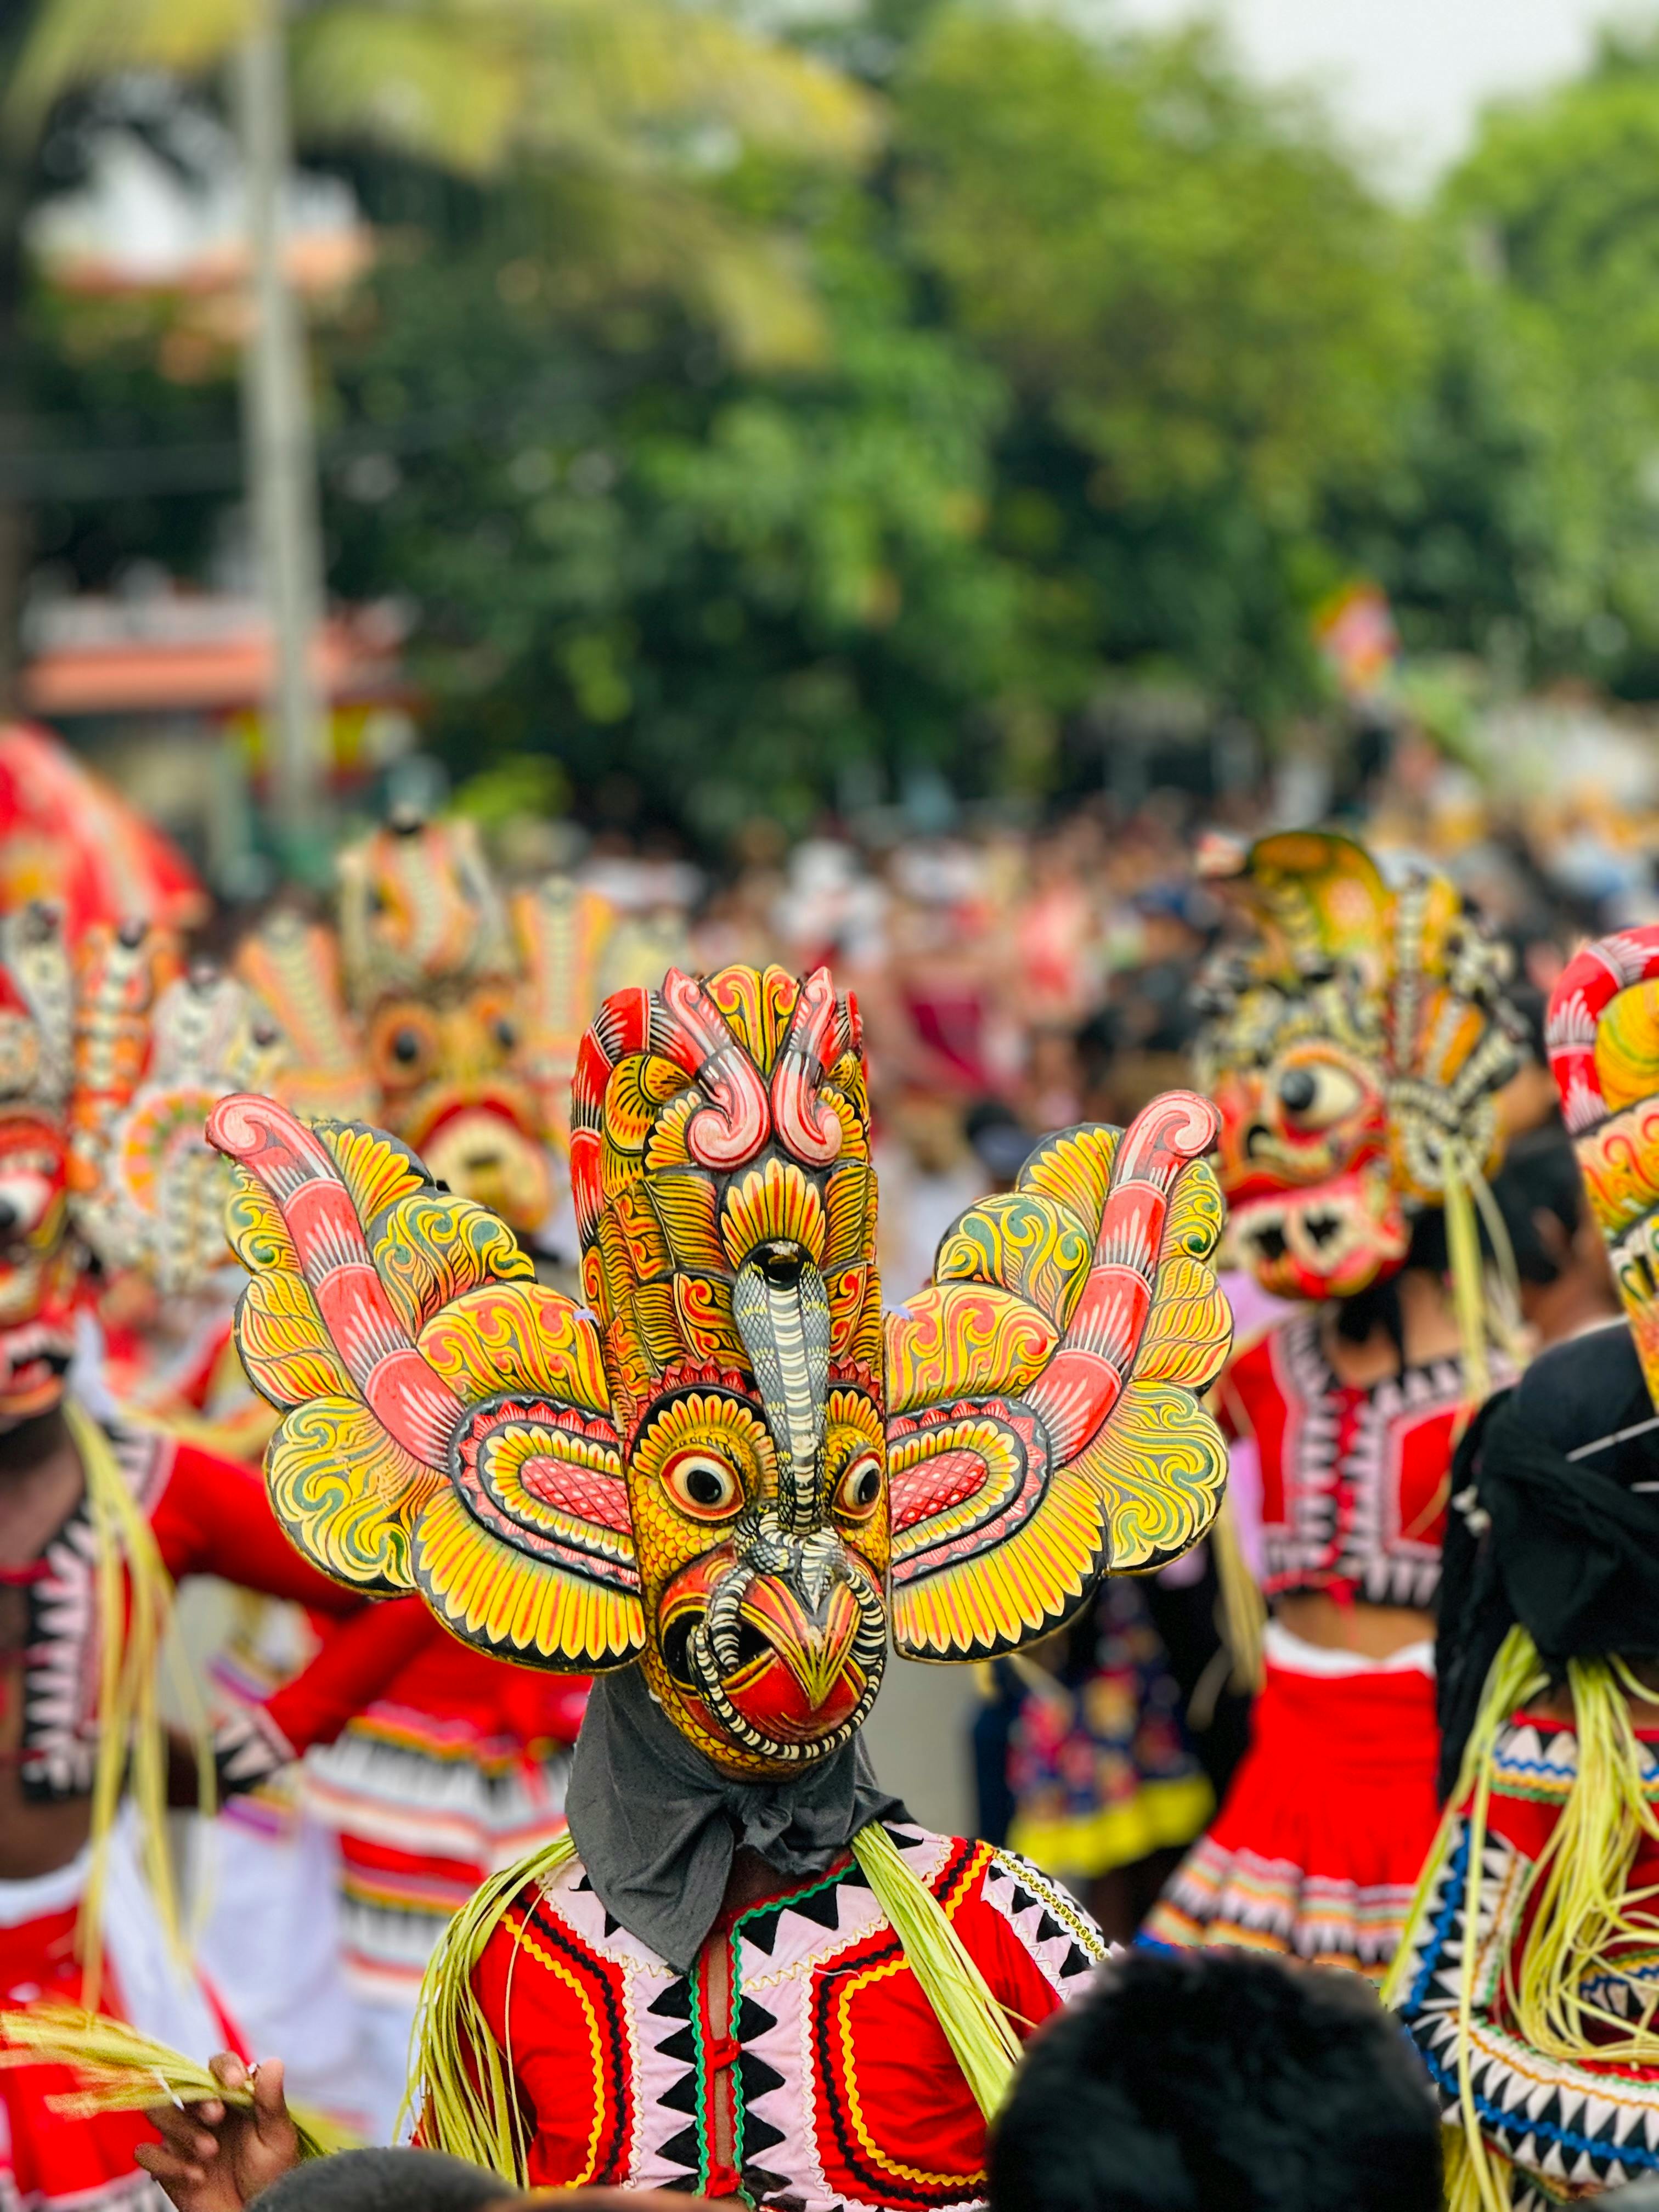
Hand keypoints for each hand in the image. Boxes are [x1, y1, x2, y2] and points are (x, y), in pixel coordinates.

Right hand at [137, 2053, 300, 2211]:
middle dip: (199, 2099)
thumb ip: (271, 2102)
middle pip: (182, 2085)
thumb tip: (273, 2062)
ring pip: (160, 2112)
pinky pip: (146, 2152)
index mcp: (231, 2096)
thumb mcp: (277, 2137)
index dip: (223, 2067)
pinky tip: (195, 2177)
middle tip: (217, 2116)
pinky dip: (166, 2163)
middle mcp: (202, 2111)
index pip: (217, 2065)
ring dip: (183, 2129)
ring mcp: (182, 2136)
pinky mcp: (166, 2165)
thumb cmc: (270, 2174)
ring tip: (210, 2151)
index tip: (234, 2082)